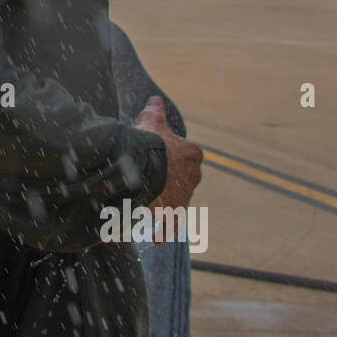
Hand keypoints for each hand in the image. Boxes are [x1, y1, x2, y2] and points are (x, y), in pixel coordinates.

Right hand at [133, 96, 202, 238]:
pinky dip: (159, 230)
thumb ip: (155, 111)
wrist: (143, 169)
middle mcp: (194, 177)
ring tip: (142, 205)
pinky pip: (167, 225)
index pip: (184, 156)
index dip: (167, 157)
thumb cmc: (149, 142)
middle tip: (146, 182)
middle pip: (181, 180)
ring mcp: (184, 197)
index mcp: (192, 154)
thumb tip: (156, 100)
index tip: (153, 160)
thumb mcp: (150, 121)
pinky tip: (151, 235)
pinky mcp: (174, 216)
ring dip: (161, 203)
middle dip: (167, 181)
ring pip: (173, 200)